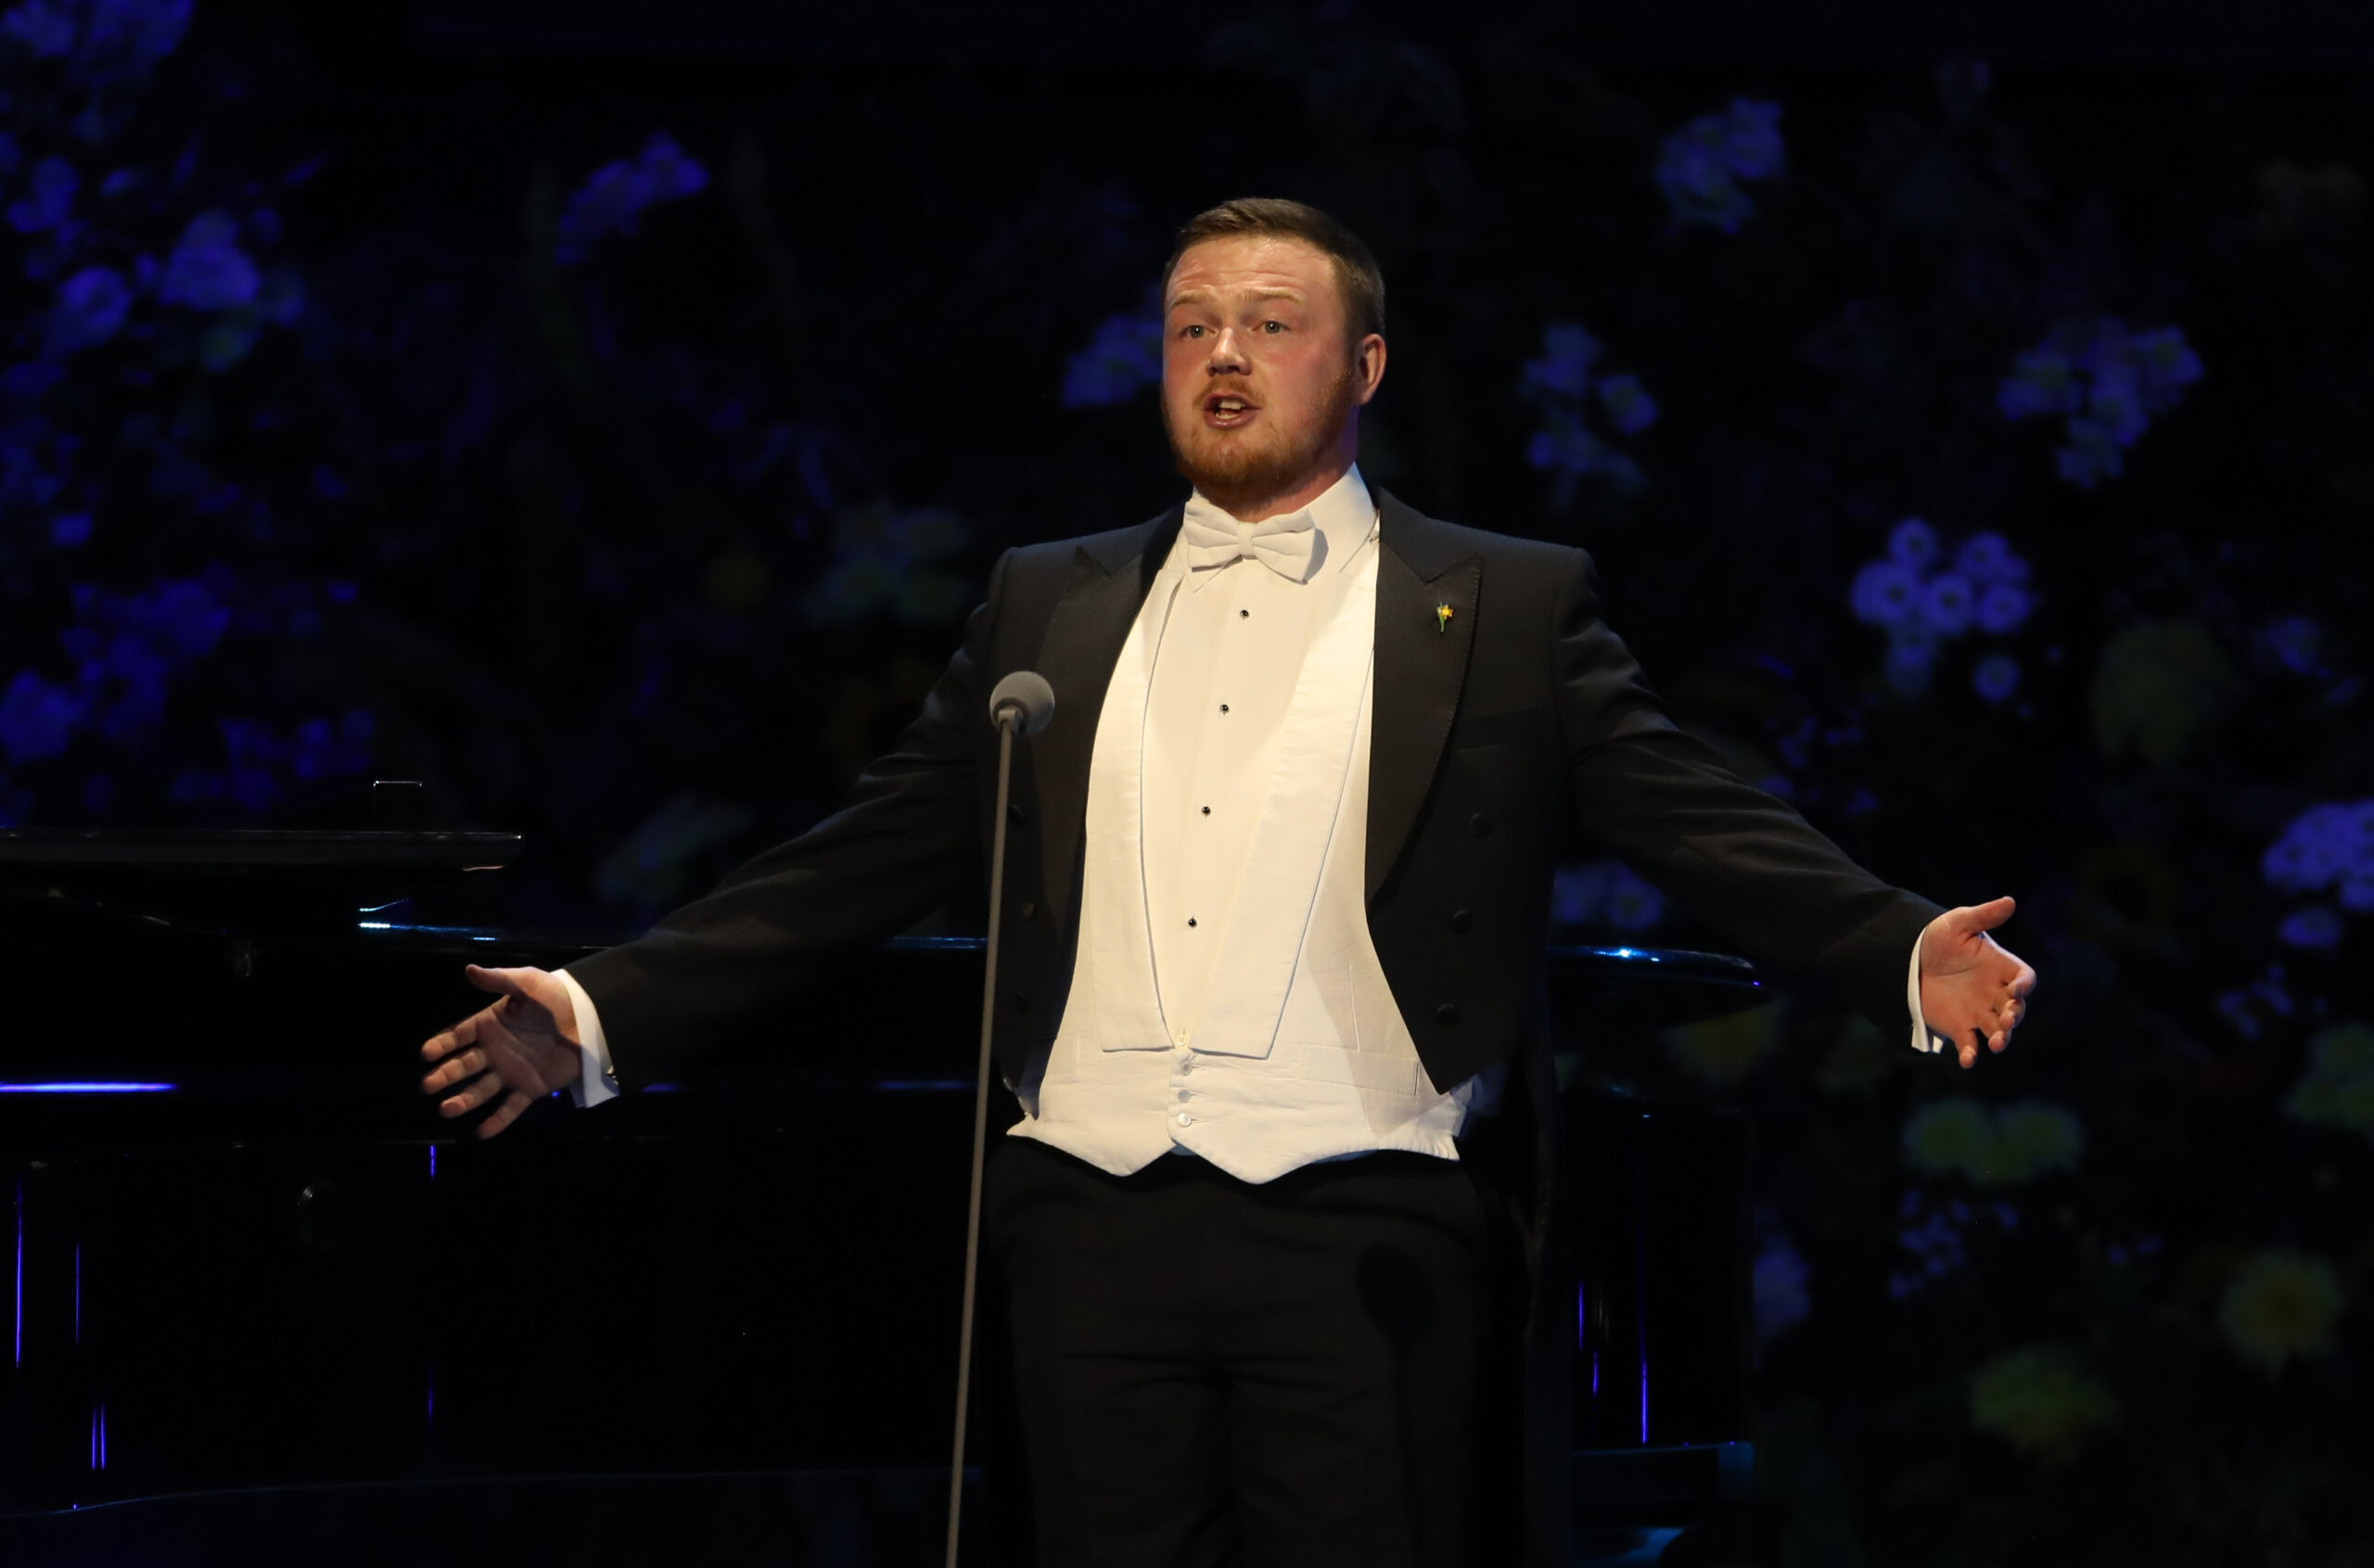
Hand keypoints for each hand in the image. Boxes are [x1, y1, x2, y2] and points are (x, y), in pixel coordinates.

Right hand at [419, 964, 584, 1138]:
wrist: (589, 1018)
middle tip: (429, 1086)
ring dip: (464, 1101)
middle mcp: (495, 1051)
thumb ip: (499, 979)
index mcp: (489, 1025)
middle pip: (464, 1065)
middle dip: (445, 1076)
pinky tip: (481, 1132)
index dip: (442, 1044)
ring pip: (482, 1090)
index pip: (458, 1036)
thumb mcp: (527, 983)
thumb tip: (469, 969)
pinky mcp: (530, 1088)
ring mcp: (511, 1072)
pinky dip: (498, 1121)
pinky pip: (511, 1107)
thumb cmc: (555, 996)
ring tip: (447, 1110)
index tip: (427, 1054)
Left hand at [1918, 896, 2037, 1068]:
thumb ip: (1983, 916)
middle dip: (2015, 1015)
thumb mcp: (1959, 923)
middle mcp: (1995, 992)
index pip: (2024, 978)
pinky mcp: (1959, 1027)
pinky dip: (1971, 1054)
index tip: (2017, 989)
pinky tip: (1967, 1060)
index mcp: (2001, 967)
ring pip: (1998, 1030)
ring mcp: (1979, 1011)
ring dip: (2001, 1038)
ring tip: (1996, 1043)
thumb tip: (2010, 901)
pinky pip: (1970, 1044)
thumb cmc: (1938, 938)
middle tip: (2008, 1019)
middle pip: (2015, 1008)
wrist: (1906, 958)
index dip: (2025, 985)